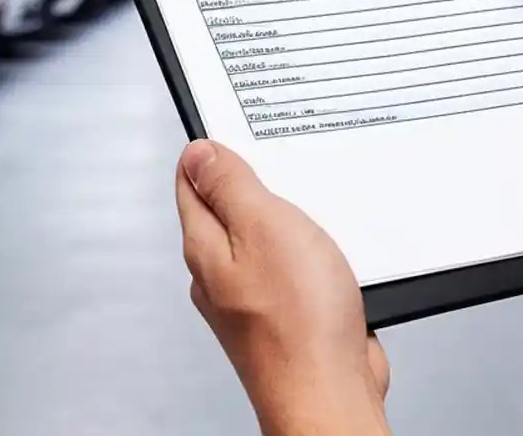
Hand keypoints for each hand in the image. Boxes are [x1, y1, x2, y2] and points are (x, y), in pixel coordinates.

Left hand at [176, 140, 390, 435]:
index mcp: (206, 248)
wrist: (331, 393)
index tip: (230, 128)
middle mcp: (221, 276)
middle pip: (224, 212)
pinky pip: (291, 270)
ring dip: (282, 219)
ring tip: (303, 200)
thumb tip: (199, 153)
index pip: (191, 183)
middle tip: (272, 156)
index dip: (208, 151)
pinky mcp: (287, 317)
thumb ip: (231, 187)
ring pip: (262, 242)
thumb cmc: (298, 322)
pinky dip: (306, 253)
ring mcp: (253, 299)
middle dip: (247, 182)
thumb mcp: (264, 226)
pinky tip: (325, 249)